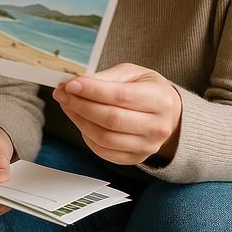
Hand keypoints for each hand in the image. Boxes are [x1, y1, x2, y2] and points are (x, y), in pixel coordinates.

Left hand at [53, 63, 181, 165]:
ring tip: (68, 106)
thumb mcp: (132, 73)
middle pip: (111, 119)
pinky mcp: (135, 158)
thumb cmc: (147, 89)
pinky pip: (104, 152)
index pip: (121, 96)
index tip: (71, 84)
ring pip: (105, 138)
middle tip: (63, 94)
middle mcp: (157, 126)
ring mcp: (147, 146)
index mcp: (159, 99)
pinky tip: (82, 122)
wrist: (169, 114)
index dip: (93, 91)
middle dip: (81, 105)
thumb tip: (75, 84)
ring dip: (79, 121)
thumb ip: (106, 77)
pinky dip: (87, 137)